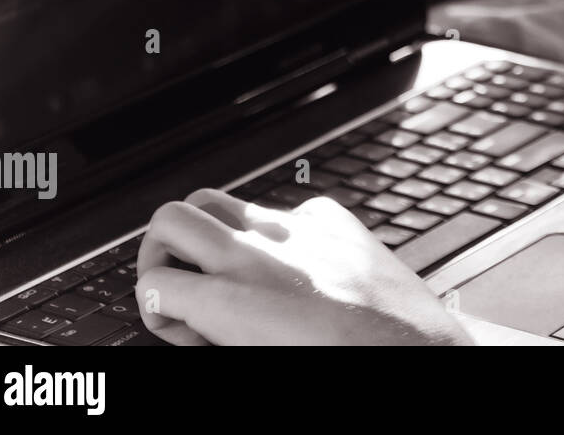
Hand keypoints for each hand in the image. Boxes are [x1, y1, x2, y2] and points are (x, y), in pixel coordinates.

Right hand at [135, 188, 472, 345]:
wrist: (413, 350)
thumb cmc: (338, 362)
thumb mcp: (251, 355)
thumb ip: (212, 329)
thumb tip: (191, 317)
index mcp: (230, 300)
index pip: (150, 285)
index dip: (156, 312)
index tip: (178, 327)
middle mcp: (256, 252)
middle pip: (170, 216)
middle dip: (160, 249)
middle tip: (175, 279)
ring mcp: (295, 226)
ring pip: (221, 200)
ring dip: (209, 231)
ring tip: (223, 267)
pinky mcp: (329, 215)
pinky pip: (283, 209)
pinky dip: (274, 232)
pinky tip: (291, 265)